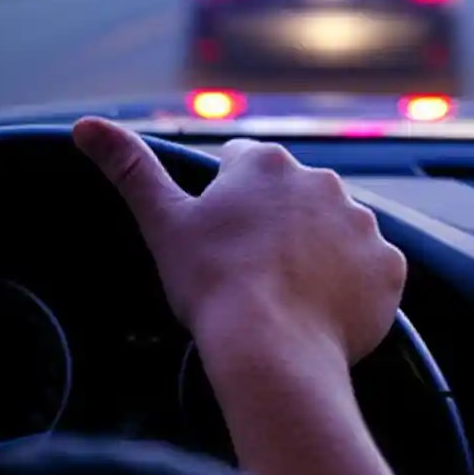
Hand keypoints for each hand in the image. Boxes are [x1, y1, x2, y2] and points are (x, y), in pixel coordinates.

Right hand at [72, 118, 404, 363]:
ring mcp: (362, 224)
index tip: (220, 239)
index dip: (227, 202)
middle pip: (293, 199)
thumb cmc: (213, 285)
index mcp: (267, 165)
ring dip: (316, 254)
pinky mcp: (388, 267)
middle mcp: (322, 182)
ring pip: (334, 233)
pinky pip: (369, 271)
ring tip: (287, 296)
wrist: (271, 349)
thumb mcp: (164, 222)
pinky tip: (321, 311)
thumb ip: (129, 167)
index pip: (244, 166)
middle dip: (276, 226)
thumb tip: (86, 125)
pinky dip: (351, 287)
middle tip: (252, 272)